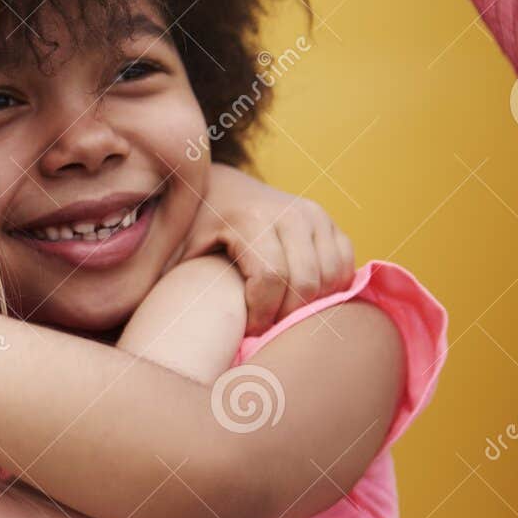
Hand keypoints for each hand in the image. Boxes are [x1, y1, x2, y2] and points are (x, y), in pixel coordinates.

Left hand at [182, 165, 354, 334]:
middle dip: (286, 315)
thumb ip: (173, 285)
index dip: (261, 315)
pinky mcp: (327, 220)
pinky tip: (301, 297)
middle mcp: (287, 211)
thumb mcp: (175, 255)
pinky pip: (344, 264)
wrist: (216, 189)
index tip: (246, 329)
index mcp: (248, 218)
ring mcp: (312, 213)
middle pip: (305, 282)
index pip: (271, 279)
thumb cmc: (190, 231)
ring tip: (278, 312)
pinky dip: (330, 288)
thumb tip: (174, 329)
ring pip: (331, 276)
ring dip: (310, 305)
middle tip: (264, 327)